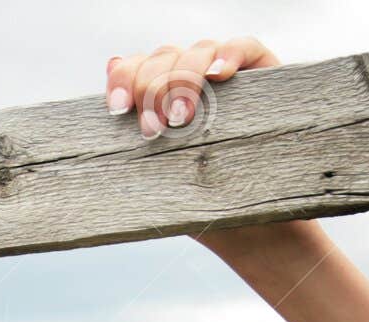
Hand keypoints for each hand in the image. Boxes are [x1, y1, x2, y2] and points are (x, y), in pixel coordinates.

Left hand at [104, 38, 322, 260]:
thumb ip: (128, 136)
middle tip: (154, 131)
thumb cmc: (195, 203)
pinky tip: (220, 74)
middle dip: (152, 91)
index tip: (119, 110)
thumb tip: (106, 77)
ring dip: (184, 80)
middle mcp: (188, 79)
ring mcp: (225, 74)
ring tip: (182, 119)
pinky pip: (244, 47)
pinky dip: (229, 54)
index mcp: (158, 98)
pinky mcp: (262, 74)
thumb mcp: (154, 176)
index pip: (135, 67)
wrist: (250, 228)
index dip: (124, 80)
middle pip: (163, 58)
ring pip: (197, 52)